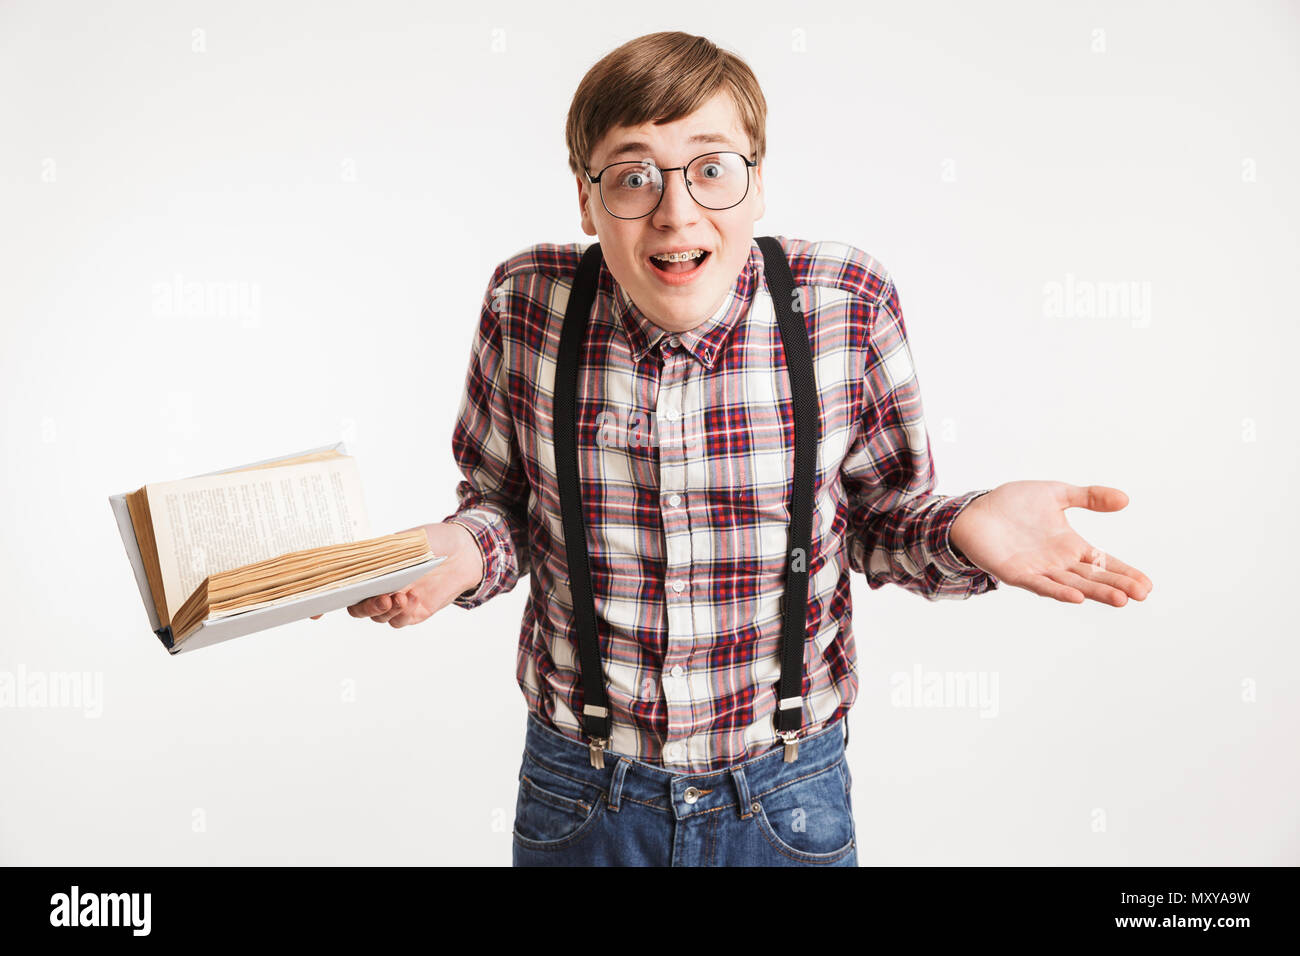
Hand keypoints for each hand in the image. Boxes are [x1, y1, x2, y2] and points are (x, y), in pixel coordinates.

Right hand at [309, 521, 483, 626]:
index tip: (315, 608)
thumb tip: (356, 562)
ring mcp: (393, 601)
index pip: (340, 586)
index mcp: (367, 570)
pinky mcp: (412, 612)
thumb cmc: (429, 542)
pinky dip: (403, 612)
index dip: (323, 600)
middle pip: (356, 607)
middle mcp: (376, 588)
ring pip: (377, 617)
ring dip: (385, 610)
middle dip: (364, 607)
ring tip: (399, 597)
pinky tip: (413, 597)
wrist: (463, 550)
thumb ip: (380, 554)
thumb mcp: (402, 542)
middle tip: (380, 598)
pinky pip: (400, 620)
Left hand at [949, 481, 1152, 605]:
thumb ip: (1089, 497)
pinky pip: (1041, 585)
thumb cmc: (1013, 504)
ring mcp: (1038, 570)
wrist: (974, 510)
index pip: (1104, 562)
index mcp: (1070, 546)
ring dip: (1095, 592)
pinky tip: (1077, 597)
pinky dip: (1059, 591)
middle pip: (1093, 577)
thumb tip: (1125, 499)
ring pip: (1072, 584)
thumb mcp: (1056, 494)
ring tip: (1120, 599)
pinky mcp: (1016, 573)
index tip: (1148, 585)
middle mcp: (1057, 562)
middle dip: (1117, 585)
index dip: (1124, 573)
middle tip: (1142, 595)